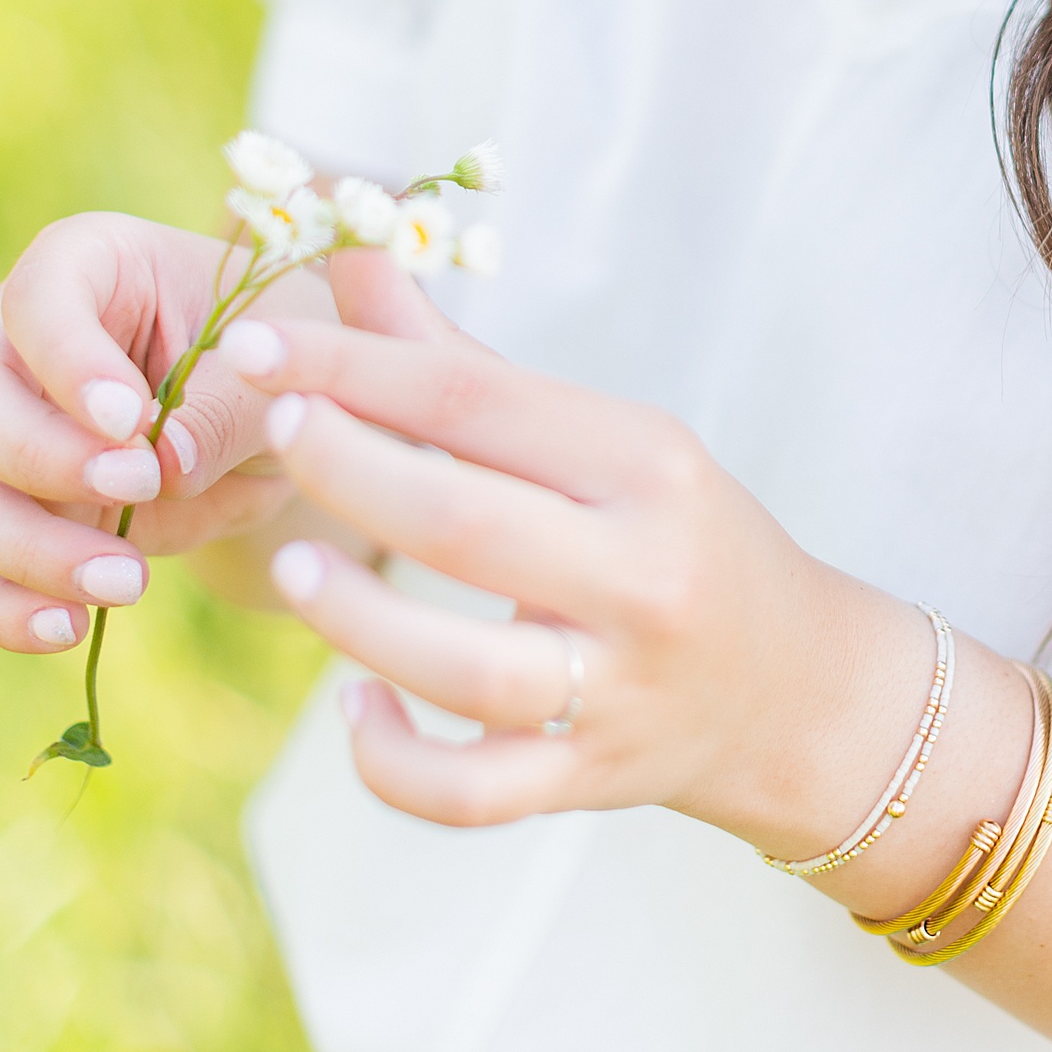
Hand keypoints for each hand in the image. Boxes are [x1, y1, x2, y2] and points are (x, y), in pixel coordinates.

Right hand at [0, 213, 305, 654]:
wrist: (288, 416)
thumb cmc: (283, 352)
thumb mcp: (285, 359)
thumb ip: (227, 404)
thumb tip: (163, 468)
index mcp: (89, 266)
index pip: (38, 295)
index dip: (67, 361)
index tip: (130, 418)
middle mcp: (20, 344)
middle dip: (39, 455)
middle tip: (136, 486)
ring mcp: (7, 435)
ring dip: (30, 546)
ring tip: (128, 579)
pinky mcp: (17, 517)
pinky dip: (10, 608)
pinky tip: (67, 630)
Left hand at [227, 294, 931, 840]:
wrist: (793, 688)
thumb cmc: (673, 534)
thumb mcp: (600, 438)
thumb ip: (460, 364)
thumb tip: (351, 257)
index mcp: (647, 465)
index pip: (478, 401)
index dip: (356, 366)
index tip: (259, 343)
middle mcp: (642, 574)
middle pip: (465, 521)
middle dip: (348, 468)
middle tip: (269, 424)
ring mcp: (616, 689)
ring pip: (466, 671)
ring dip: (358, 619)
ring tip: (289, 568)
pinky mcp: (586, 781)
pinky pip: (472, 793)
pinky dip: (396, 762)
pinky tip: (354, 707)